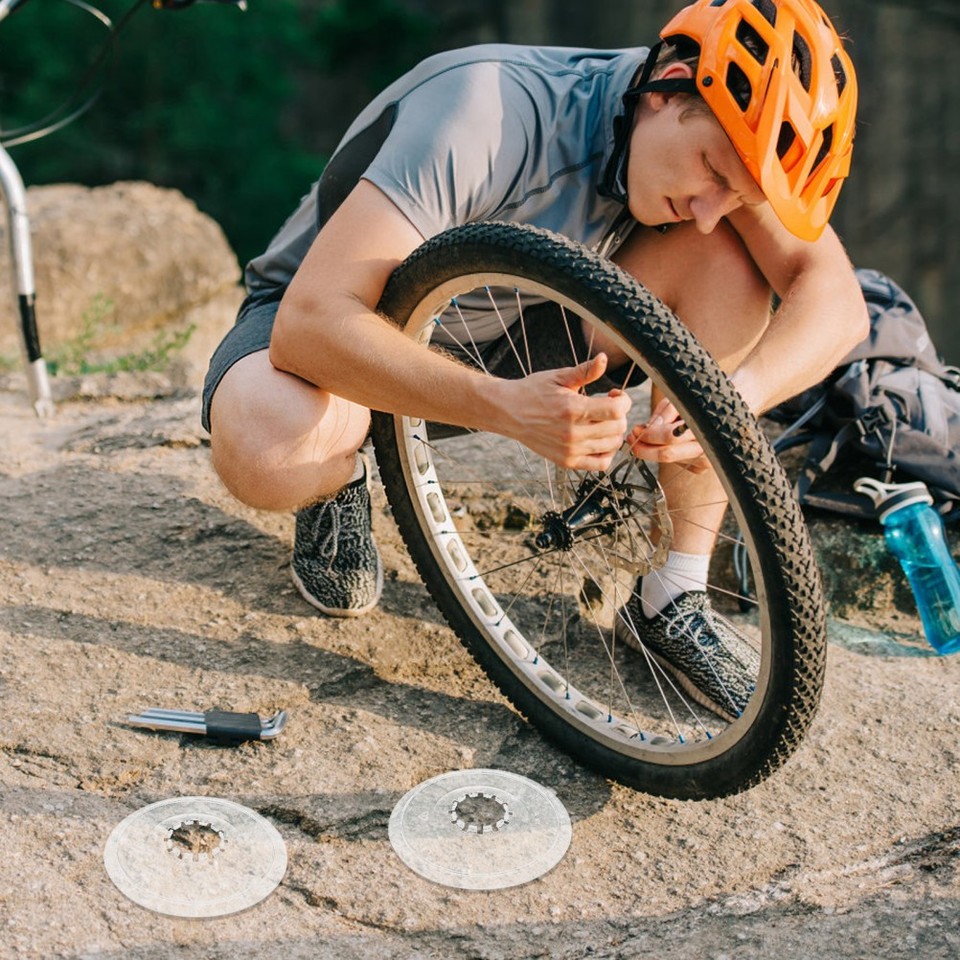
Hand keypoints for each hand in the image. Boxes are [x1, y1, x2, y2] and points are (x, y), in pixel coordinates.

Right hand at [498, 354, 631, 470]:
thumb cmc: (533, 391)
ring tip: (602, 421)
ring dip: (614, 431)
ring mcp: (570, 450)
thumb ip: (585, 371)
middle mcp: (572, 433)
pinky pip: (601, 464)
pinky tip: (599, 439)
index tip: (615, 394)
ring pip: (612, 445)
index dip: (624, 400)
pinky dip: (607, 452)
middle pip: (618, 428)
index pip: (617, 410)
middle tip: (608, 406)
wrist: (509, 412)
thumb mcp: (558, 377)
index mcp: (572, 409)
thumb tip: (604, 359)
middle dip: (620, 414)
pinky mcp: (567, 461)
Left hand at [627, 397, 709, 472]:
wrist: (721, 418)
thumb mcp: (680, 403)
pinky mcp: (700, 467)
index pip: (670, 436)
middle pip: (667, 454)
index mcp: (702, 426)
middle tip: (632, 440)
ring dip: (652, 450)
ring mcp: (704, 459)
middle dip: (644, 449)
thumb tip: (645, 430)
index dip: (649, 435)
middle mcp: (706, 446)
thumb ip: (663, 414)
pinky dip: (667, 452)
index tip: (636, 431)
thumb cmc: (697, 406)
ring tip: (644, 438)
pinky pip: (676, 462)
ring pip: (670, 460)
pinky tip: (667, 444)